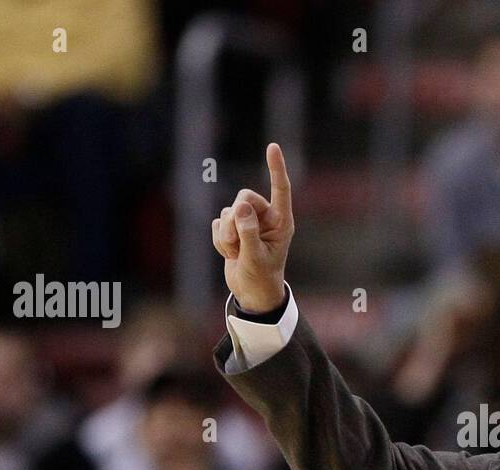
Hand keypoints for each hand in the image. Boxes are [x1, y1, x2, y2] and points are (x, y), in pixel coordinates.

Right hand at [212, 143, 293, 312]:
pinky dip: (220, 240)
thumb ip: (248, 231)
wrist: (251, 292)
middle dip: (235, 220)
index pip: (280, 189)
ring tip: (236, 253)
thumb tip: (240, 206)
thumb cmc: (261, 277)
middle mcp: (266, 218)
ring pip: (228, 211)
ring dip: (227, 235)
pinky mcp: (233, 228)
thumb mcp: (255, 257)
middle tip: (236, 244)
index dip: (276, 168)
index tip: (272, 147)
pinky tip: (229, 253)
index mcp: (281, 222)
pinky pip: (218, 223)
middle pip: (244, 198)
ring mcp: (248, 222)